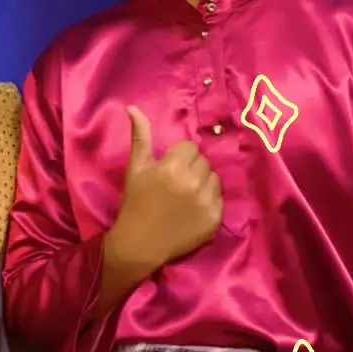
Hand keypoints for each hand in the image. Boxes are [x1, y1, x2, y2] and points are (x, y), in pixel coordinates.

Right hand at [106, 107, 222, 276]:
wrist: (139, 244)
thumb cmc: (135, 202)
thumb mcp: (135, 168)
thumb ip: (140, 136)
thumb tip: (132, 107)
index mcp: (174, 167)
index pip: (190, 148)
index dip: (178, 157)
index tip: (168, 170)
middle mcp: (194, 183)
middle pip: (203, 161)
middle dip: (191, 168)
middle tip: (176, 183)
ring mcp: (207, 202)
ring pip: (214, 178)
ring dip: (202, 183)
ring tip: (186, 195)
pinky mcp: (215, 220)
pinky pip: (220, 198)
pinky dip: (209, 201)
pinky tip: (193, 209)